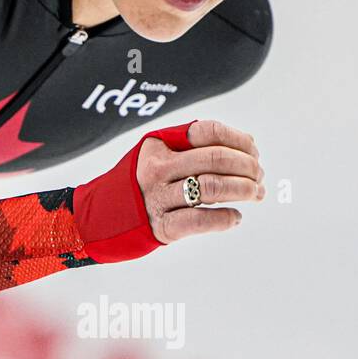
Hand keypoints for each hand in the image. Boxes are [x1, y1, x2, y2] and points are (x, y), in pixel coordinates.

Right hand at [71, 118, 264, 262]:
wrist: (98, 217)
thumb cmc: (139, 184)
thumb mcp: (156, 155)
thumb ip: (192, 148)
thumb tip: (246, 147)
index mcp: (159, 144)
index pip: (208, 131)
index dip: (239, 140)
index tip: (253, 152)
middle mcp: (157, 168)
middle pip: (216, 159)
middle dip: (248, 167)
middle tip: (259, 177)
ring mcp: (158, 198)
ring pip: (213, 188)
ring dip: (244, 190)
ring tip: (255, 194)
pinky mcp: (161, 227)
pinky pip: (201, 220)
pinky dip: (226, 218)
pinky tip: (236, 216)